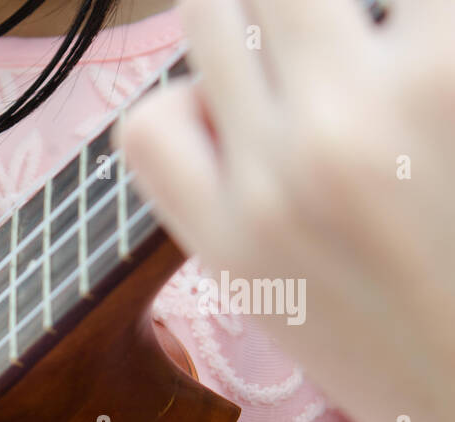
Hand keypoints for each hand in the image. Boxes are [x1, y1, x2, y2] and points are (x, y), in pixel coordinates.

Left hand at [121, 0, 454, 421]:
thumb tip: (382, 24)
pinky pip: (151, 125)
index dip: (389, 12)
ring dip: (249, 20)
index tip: (384, 30)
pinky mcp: (223, 243)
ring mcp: (272, 183)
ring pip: (208, 13)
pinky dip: (181, 105)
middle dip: (305, 7)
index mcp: (447, 72)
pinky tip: (233, 122)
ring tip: (288, 56)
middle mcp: (351, 119)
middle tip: (322, 39)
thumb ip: (428, 52)